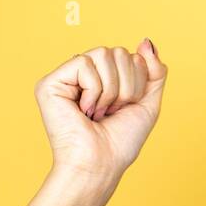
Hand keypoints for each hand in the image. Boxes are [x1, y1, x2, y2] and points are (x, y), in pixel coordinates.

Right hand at [34, 39, 167, 181]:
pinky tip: (85, 109)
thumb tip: (146, 41)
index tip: (126, 107)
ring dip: (111, 90)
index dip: (138, 83)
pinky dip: (94, 90)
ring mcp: (67, 77)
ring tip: (99, 112)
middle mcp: (85, 74)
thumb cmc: (121, 141)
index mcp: (106, 79)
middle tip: (112, 111)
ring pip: (103, 53)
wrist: (101, 163)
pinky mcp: (51, 82)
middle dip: (126, 86)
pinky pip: (84, 62)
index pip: (131, 56)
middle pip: (118, 52)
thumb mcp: (148, 104)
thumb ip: (154, 72)